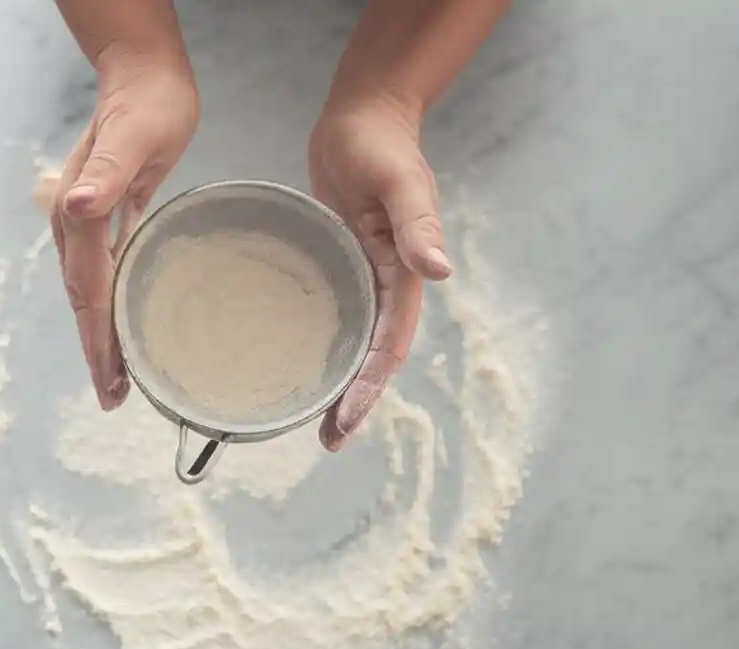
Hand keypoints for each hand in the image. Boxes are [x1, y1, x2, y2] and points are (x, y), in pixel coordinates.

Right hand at [51, 57, 198, 410]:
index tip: (109, 381)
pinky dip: (111, 304)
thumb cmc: (145, 103)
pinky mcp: (106, 217)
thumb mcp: (131, 136)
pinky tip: (125, 321)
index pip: (89, 292)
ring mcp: (86, 222)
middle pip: (83, 303)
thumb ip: (104, 172)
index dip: (99, 341)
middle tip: (113, 397)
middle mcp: (75, 225)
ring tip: (118, 374)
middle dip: (97, 352)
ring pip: (91, 293)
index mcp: (80, 216)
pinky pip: (105, 273)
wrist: (141, 74)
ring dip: (102, 334)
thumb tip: (77, 206)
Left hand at [309, 92, 451, 450]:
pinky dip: (323, 344)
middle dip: (355, 400)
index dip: (370, 385)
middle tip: (328, 441)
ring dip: (339, 381)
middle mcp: (387, 282)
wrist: (362, 117)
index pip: (389, 344)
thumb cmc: (381, 144)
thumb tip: (439, 271)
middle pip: (373, 355)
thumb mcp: (399, 181)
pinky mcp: (340, 263)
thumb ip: (418, 223)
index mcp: (405, 271)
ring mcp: (364, 275)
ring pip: (355, 342)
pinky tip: (299, 362)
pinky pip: (335, 314)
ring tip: (314, 421)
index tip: (346, 419)